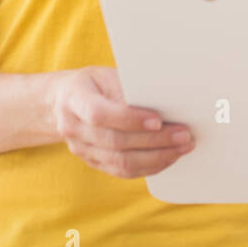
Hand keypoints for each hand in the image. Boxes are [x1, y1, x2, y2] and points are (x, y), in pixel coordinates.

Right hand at [51, 66, 193, 177]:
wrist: (64, 101)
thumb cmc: (93, 84)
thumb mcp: (107, 75)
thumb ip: (128, 89)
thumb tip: (163, 103)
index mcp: (74, 99)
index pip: (100, 114)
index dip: (130, 119)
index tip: (158, 120)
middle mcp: (73, 127)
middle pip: (115, 141)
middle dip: (154, 140)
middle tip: (183, 135)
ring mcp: (81, 148)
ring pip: (120, 162)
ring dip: (156, 157)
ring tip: (182, 147)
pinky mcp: (92, 161)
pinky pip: (121, 171)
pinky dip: (148, 167)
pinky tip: (168, 157)